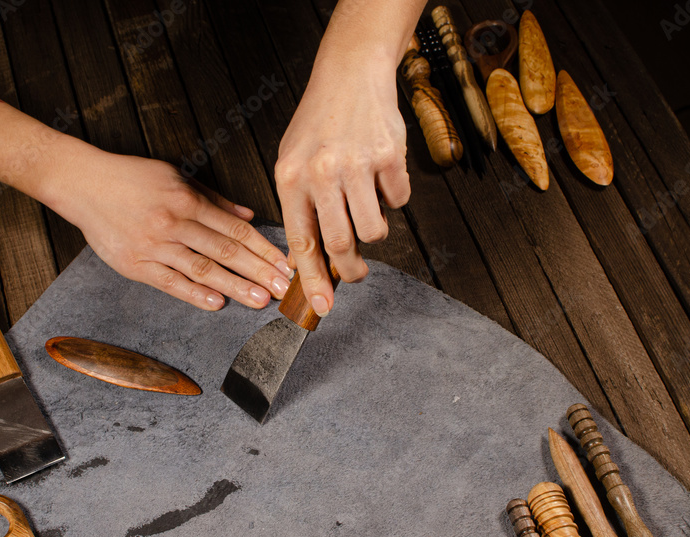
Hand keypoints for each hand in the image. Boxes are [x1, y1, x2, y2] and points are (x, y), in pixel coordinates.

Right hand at [46, 145, 291, 310]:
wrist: (82, 184)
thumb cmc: (131, 178)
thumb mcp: (175, 176)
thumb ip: (213, 199)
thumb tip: (248, 216)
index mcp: (187, 199)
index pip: (235, 229)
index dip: (263, 249)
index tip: (285, 263)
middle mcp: (173, 222)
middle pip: (225, 251)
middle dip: (259, 271)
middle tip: (284, 289)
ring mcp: (154, 245)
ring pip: (202, 269)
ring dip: (235, 286)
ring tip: (259, 300)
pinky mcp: (135, 264)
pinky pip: (171, 282)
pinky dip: (195, 293)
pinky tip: (218, 302)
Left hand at [275, 58, 410, 315]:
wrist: (349, 75)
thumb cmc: (318, 125)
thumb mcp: (292, 163)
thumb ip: (299, 210)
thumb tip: (306, 261)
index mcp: (291, 179)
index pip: (302, 242)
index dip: (312, 281)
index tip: (322, 308)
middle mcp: (321, 173)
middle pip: (340, 244)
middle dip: (351, 269)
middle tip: (356, 272)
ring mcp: (356, 164)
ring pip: (374, 229)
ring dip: (375, 231)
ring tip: (367, 209)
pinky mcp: (388, 156)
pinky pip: (398, 200)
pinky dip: (393, 197)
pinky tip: (380, 174)